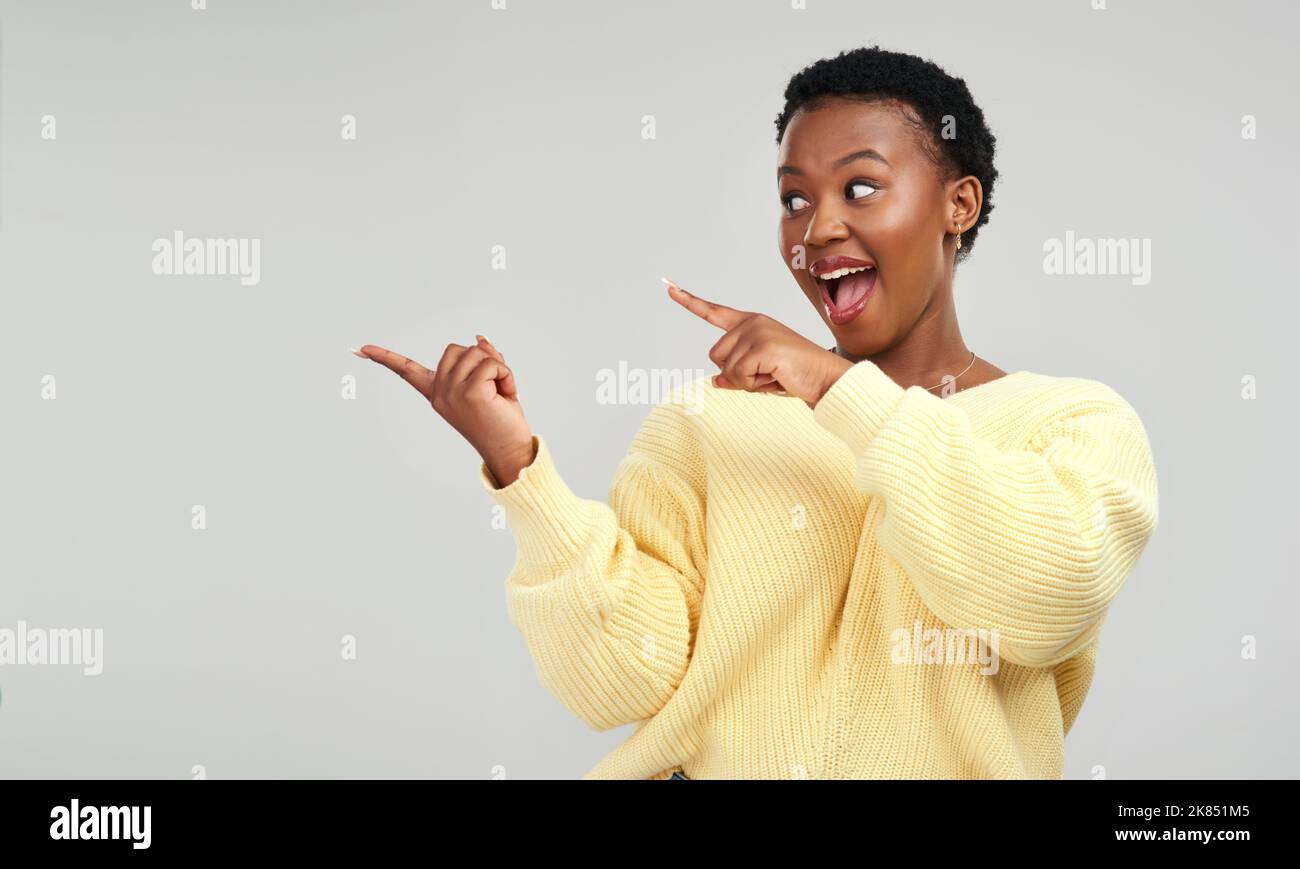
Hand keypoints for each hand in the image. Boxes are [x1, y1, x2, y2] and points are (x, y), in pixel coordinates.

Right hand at [356, 337, 535, 485]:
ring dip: (498, 368)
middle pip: (458, 349)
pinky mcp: (469, 392)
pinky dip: (506, 374)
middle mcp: (439, 393)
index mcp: (437, 393)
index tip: (360, 349)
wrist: (510, 449)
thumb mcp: (490, 384)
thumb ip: (482, 360)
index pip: (406, 371)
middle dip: (481, 361)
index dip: (384, 358)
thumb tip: (480, 338)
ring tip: (501, 392)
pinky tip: (506, 394)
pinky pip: (492, 363)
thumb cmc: (501, 420)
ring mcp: (451, 393)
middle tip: (494, 386)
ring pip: (476, 353)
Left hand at [665, 279, 852, 408]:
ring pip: (726, 369)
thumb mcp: (758, 375)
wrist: (826, 378)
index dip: (690, 302)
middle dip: (736, 374)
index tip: (669, 287)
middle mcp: (752, 322)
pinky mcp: (762, 346)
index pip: (714, 312)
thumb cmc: (795, 375)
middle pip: (715, 355)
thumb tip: (716, 381)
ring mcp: (757, 332)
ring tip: (773, 374)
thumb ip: (736, 374)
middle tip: (766, 373)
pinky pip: (738, 377)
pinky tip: (775, 377)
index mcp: (751, 323)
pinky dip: (754, 385)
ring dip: (746, 381)